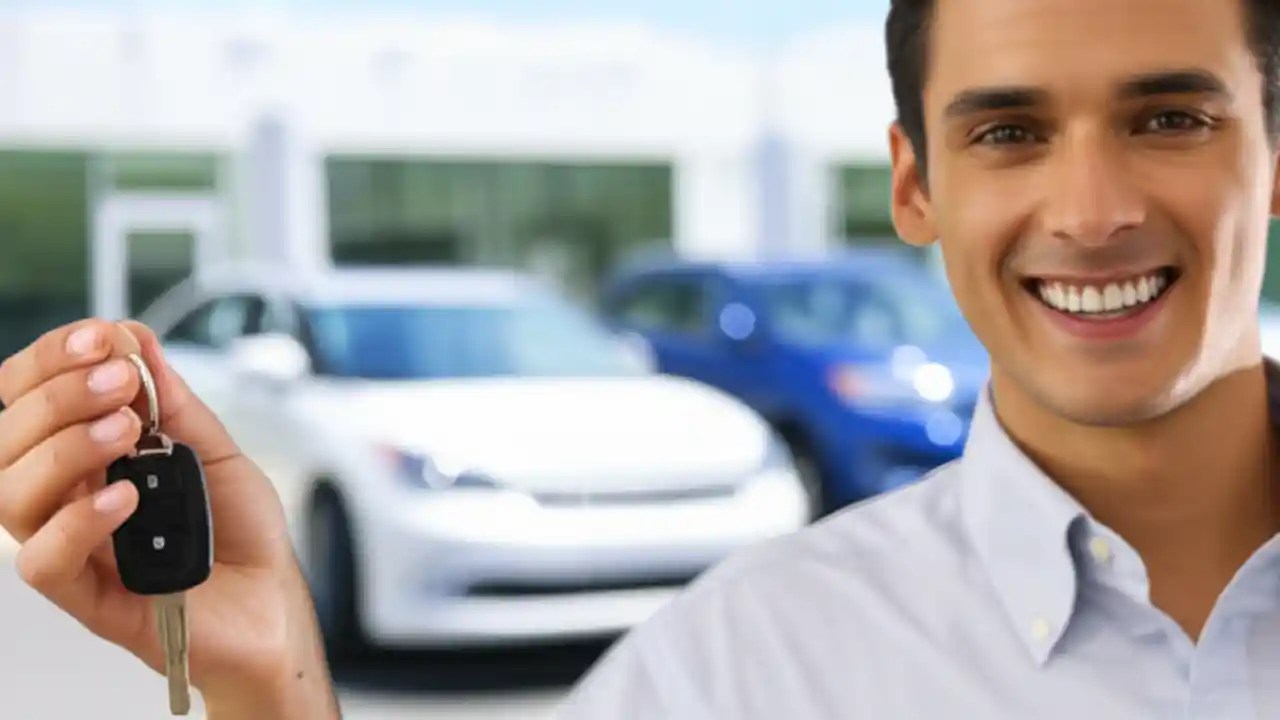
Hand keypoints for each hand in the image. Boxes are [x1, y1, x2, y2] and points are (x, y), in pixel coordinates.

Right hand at [0, 319, 339, 718]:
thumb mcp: (216, 452)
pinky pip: (45, 561)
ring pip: (12, 496)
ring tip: (125, 429)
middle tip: (120, 382)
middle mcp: (67, 497)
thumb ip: (174, 404)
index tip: (98, 338)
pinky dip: (78, 520)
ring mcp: (75, 546)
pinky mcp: (89, 598)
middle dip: (59, 396)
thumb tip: (135, 339)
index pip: (28, 399)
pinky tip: (124, 496)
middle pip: (9, 442)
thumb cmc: (240, 532)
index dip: (49, 362)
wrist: (274, 602)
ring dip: (64, 448)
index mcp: (87, 456)